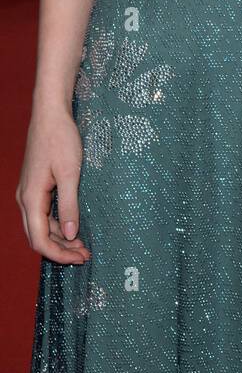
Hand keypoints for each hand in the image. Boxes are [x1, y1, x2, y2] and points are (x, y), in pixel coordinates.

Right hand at [17, 104, 91, 264]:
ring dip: (60, 238)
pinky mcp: (35, 186)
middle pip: (38, 237)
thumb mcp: (70, 173)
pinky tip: (73, 225)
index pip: (39, 240)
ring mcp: (29, 192)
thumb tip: (70, 233)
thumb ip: (69, 205)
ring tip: (83, 243)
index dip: (59, 254)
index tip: (81, 258)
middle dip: (60, 250)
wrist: (50, 114)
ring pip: (40, 226)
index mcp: (31, 198)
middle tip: (85, 254)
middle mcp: (25, 199)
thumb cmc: (61, 139)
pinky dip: (57, 224)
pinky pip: (43, 214)